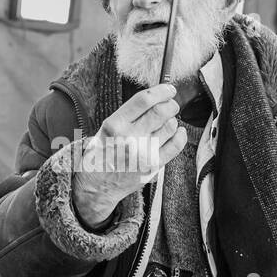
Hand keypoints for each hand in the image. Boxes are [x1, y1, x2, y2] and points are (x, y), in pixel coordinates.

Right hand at [72, 83, 185, 227]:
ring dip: (172, 121)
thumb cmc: (102, 154)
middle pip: (161, 111)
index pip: (144, 100)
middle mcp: (129, 138)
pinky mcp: (152, 166)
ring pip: (170, 126)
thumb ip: (129, 114)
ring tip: (166, 123)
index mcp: (115, 125)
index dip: (161, 91)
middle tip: (171, 105)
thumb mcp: (106, 129)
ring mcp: (142, 153)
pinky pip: (176, 145)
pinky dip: (180, 135)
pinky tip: (177, 132)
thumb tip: (157, 98)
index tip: (169, 89)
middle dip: (171, 104)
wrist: (97, 187)